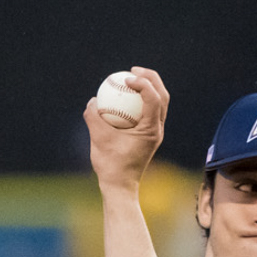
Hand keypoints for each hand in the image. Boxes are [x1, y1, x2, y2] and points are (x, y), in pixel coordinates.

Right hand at [83, 66, 168, 190]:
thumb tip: (93, 99)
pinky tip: (123, 96)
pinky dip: (139, 100)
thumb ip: (94, 117)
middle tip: (132, 70)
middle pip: (163, 96)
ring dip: (148, 87)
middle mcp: (157, 129)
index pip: (154, 99)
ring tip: (129, 78)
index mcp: (151, 130)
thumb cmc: (110, 165)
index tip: (125, 78)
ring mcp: (155, 132)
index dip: (143, 82)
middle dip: (151, 78)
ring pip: (158, 103)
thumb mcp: (97, 139)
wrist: (120, 186)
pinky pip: (148, 111)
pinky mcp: (149, 135)